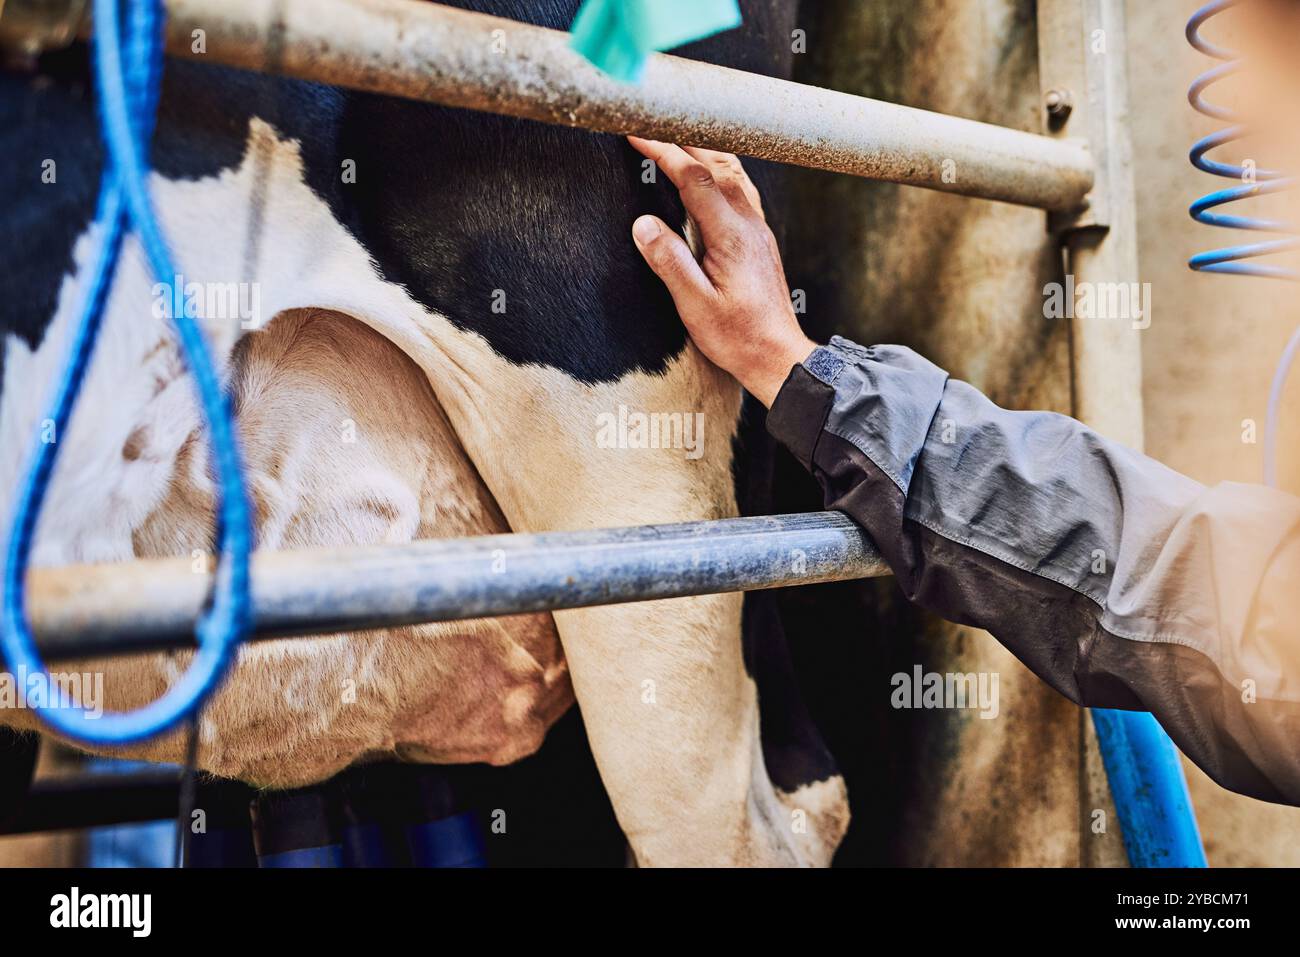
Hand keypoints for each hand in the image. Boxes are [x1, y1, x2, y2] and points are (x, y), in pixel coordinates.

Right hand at [628, 137, 816, 407]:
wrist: (778, 356)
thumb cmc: (737, 337)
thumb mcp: (694, 306)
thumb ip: (669, 262)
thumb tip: (643, 224)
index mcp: (730, 235)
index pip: (693, 177)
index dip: (664, 150)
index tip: (637, 134)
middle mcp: (749, 224)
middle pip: (716, 163)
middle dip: (682, 139)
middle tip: (652, 124)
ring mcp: (758, 229)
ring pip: (733, 172)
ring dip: (704, 150)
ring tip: (678, 138)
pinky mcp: (760, 239)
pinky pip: (740, 188)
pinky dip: (719, 170)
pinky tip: (711, 175)